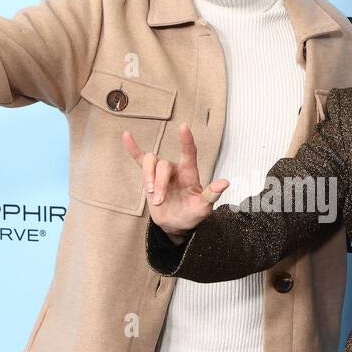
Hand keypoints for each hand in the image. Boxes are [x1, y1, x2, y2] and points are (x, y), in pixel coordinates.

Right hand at [122, 122, 227, 240]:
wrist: (176, 224)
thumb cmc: (192, 214)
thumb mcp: (204, 207)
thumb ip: (211, 194)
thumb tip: (225, 183)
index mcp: (190, 173)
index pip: (189, 152)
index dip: (186, 140)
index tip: (183, 127)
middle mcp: (176, 169)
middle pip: (163, 165)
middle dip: (160, 184)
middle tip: (160, 201)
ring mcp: (162, 172)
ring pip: (150, 162)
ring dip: (148, 177)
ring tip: (152, 194)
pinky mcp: (150, 177)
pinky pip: (140, 159)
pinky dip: (133, 148)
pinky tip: (126, 136)